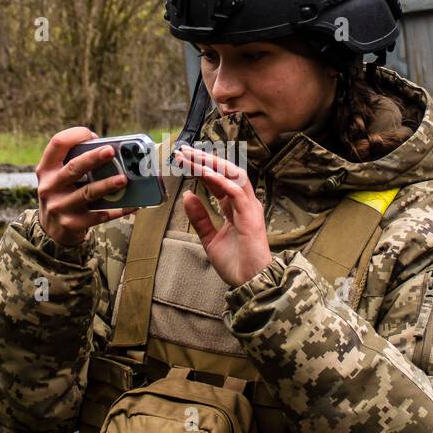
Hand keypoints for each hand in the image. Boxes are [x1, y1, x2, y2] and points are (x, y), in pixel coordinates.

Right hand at [35, 127, 138, 246]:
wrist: (51, 229)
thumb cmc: (63, 193)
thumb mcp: (59, 177)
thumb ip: (76, 162)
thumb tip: (110, 151)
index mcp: (46, 169)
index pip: (56, 144)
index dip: (74, 135)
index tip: (91, 134)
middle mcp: (49, 187)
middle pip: (73, 168)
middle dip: (93, 158)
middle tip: (111, 151)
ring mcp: (60, 207)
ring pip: (87, 193)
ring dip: (107, 185)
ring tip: (124, 179)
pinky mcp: (72, 224)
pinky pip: (98, 215)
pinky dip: (116, 210)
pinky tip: (131, 205)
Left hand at [175, 146, 272, 286]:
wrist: (249, 282)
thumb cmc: (235, 263)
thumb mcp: (209, 238)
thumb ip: (199, 217)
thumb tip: (187, 195)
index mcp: (234, 208)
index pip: (218, 180)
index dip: (201, 168)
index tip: (182, 160)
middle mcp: (243, 203)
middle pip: (225, 172)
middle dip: (204, 159)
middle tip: (184, 151)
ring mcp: (248, 208)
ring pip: (233, 176)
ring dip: (212, 164)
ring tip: (193, 157)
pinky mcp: (250, 216)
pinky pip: (237, 192)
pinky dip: (222, 181)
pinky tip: (206, 173)